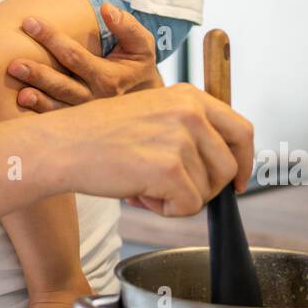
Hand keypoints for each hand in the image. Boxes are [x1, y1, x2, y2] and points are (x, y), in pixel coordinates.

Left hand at [8, 4, 162, 112]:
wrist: (144, 101)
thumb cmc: (137, 66)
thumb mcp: (141, 45)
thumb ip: (126, 26)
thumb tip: (106, 8)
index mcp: (109, 78)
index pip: (75, 56)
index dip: (51, 38)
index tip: (29, 22)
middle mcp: (95, 98)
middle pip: (63, 85)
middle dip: (38, 74)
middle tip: (14, 64)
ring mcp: (85, 114)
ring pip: (58, 107)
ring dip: (38, 100)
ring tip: (19, 91)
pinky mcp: (77, 123)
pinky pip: (56, 121)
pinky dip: (39, 116)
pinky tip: (22, 107)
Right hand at [43, 84, 254, 216]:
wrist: (63, 145)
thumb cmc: (99, 134)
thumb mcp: (152, 115)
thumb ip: (187, 130)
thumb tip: (223, 166)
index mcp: (189, 96)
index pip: (242, 131)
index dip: (244, 162)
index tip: (238, 183)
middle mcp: (191, 113)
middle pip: (229, 168)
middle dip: (207, 189)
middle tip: (173, 190)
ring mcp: (182, 140)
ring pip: (207, 191)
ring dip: (178, 198)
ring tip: (144, 184)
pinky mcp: (170, 169)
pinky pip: (188, 207)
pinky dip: (165, 211)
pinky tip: (138, 194)